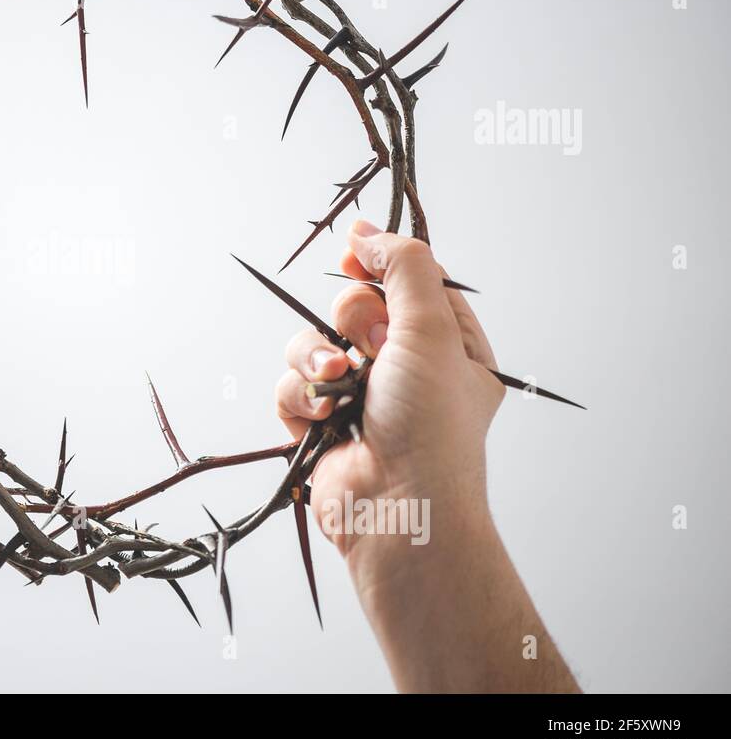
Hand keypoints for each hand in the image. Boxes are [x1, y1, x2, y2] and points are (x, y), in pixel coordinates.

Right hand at [276, 220, 578, 690]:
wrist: (399, 509)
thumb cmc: (432, 425)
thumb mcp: (433, 327)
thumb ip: (403, 265)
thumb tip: (366, 229)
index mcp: (447, 345)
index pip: (407, 282)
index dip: (377, 265)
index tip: (354, 253)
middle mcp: (403, 368)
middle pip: (351, 306)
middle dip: (350, 321)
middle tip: (371, 346)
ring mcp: (359, 398)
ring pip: (311, 343)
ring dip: (317, 359)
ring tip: (340, 386)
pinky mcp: (320, 425)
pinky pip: (290, 385)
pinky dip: (302, 399)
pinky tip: (325, 422)